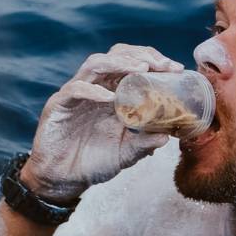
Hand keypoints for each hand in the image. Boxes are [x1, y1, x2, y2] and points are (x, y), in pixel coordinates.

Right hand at [21, 44, 182, 202]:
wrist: (63, 179)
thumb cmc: (94, 162)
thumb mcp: (126, 153)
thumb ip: (144, 143)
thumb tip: (168, 136)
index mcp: (114, 93)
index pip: (133, 64)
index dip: (154, 61)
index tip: (176, 68)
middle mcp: (96, 88)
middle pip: (116, 56)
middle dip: (140, 55)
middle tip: (161, 65)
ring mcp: (77, 94)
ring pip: (95, 64)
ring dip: (119, 63)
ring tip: (140, 69)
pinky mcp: (59, 105)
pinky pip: (75, 89)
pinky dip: (93, 90)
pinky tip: (109, 97)